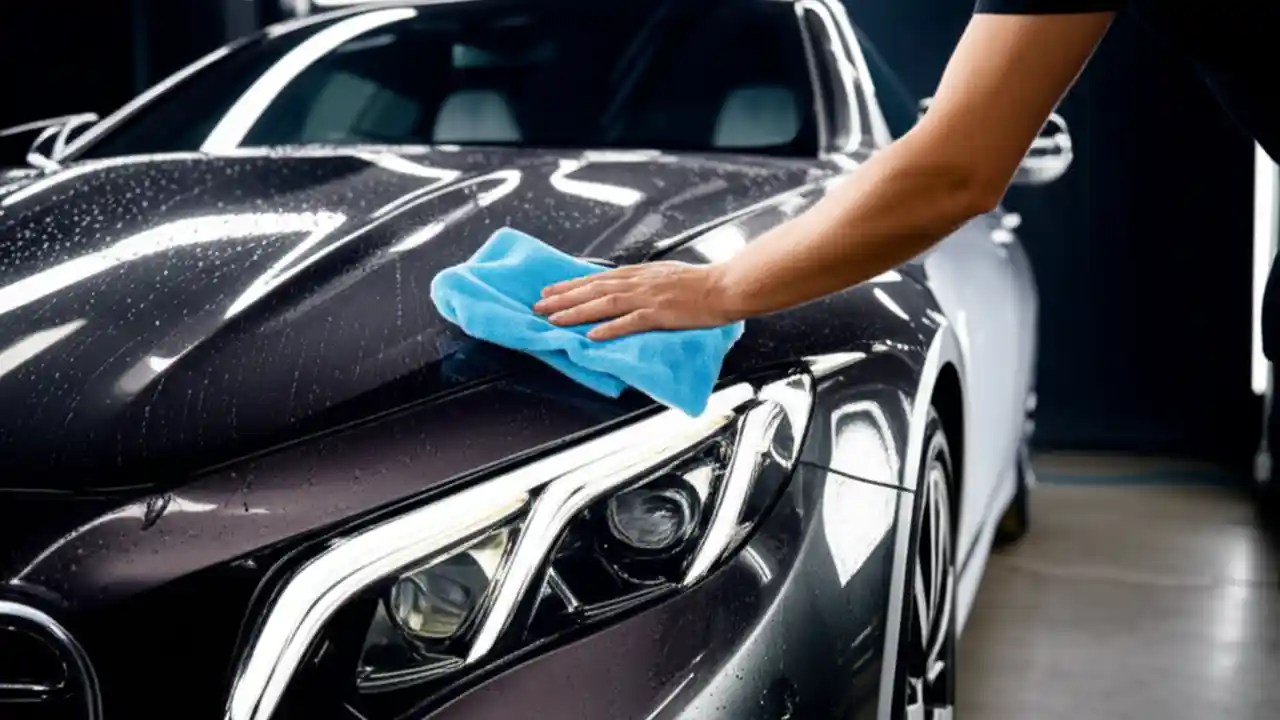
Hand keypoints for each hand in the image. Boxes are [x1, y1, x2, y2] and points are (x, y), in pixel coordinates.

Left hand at [533, 261, 739, 340]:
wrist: (726, 286)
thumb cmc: (702, 283)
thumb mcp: (667, 274)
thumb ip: (645, 281)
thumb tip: (627, 288)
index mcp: (640, 273)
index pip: (598, 278)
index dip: (571, 284)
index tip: (550, 290)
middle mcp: (639, 282)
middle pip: (594, 288)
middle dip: (563, 297)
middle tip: (539, 305)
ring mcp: (649, 297)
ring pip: (604, 303)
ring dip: (577, 311)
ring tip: (554, 319)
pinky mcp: (660, 313)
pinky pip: (629, 321)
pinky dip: (608, 328)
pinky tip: (591, 335)